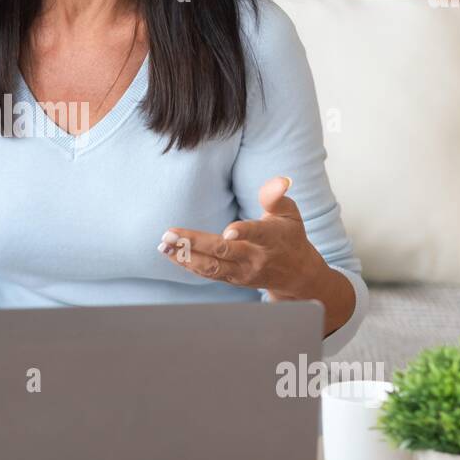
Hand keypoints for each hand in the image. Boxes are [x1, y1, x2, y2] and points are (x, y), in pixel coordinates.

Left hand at [156, 176, 327, 299]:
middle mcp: (255, 258)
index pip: (257, 234)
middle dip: (195, 243)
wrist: (296, 274)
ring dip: (185, 256)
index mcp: (271, 239)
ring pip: (212, 267)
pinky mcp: (232, 280)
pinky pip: (208, 273)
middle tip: (170, 234)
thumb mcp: (289, 213)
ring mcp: (242, 272)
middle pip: (223, 252)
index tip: (228, 231)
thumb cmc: (289, 235)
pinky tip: (170, 253)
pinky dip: (187, 264)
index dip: (243, 232)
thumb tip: (281, 180)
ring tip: (163, 244)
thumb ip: (276, 196)